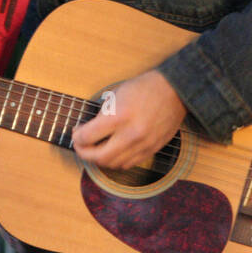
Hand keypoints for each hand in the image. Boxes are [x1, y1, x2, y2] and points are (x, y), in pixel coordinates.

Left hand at [71, 69, 186, 169]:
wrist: (174, 91)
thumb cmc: (145, 88)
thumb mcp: (117, 94)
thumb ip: (103, 115)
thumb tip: (89, 130)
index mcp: (119, 116)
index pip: (88, 137)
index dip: (76, 137)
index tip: (76, 132)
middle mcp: (130, 134)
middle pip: (98, 157)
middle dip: (84, 152)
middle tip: (81, 145)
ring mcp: (143, 145)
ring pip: (113, 164)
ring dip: (100, 159)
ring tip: (96, 149)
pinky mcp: (152, 150)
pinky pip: (129, 164)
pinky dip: (116, 162)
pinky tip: (113, 152)